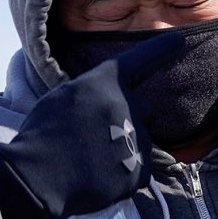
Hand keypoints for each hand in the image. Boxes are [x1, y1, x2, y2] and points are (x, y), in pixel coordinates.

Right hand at [0, 31, 185, 218]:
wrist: (38, 178)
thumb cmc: (43, 134)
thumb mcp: (64, 96)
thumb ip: (95, 92)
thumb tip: (112, 97)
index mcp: (106, 83)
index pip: (140, 59)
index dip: (161, 49)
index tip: (180, 40)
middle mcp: (129, 105)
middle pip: (142, 108)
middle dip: (128, 117)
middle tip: (97, 134)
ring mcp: (138, 138)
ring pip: (140, 138)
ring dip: (124, 145)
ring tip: (92, 158)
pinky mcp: (141, 169)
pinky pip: (138, 166)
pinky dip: (122, 171)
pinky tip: (99, 174)